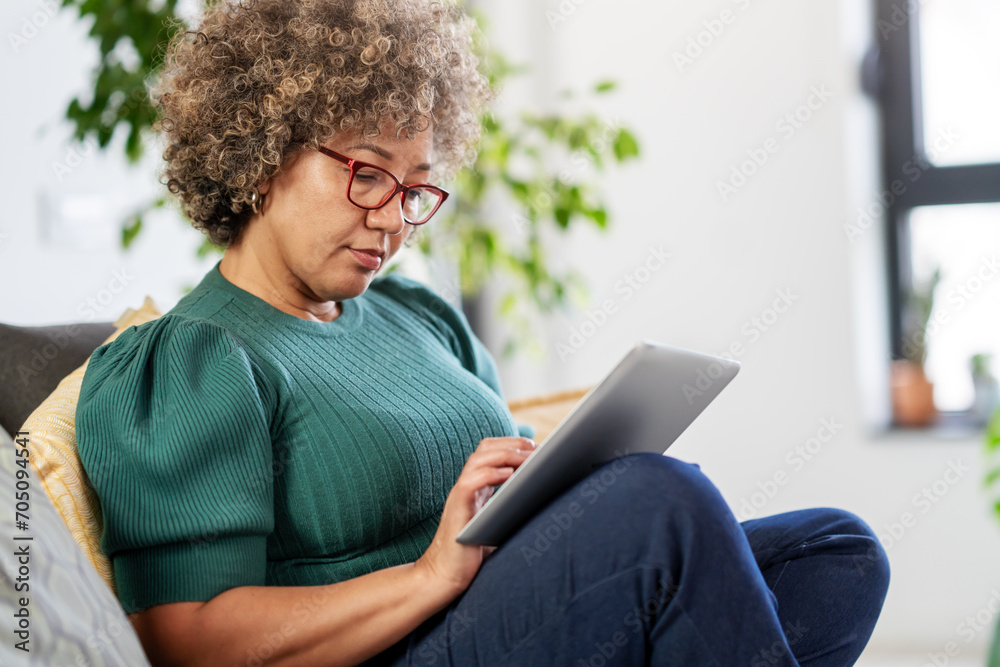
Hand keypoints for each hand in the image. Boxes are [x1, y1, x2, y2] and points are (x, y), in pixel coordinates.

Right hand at [415, 436, 535, 596]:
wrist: (444, 576)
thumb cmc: (473, 555)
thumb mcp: (498, 527)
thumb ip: (514, 511)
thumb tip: (546, 501)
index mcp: (477, 488)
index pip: (490, 451)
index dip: (512, 444)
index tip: (536, 447)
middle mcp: (467, 486)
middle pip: (485, 449)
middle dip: (512, 444)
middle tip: (536, 448)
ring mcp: (460, 496)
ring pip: (479, 460)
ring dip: (505, 454)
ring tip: (528, 458)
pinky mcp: (457, 510)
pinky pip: (470, 482)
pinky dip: (490, 474)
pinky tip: (509, 475)